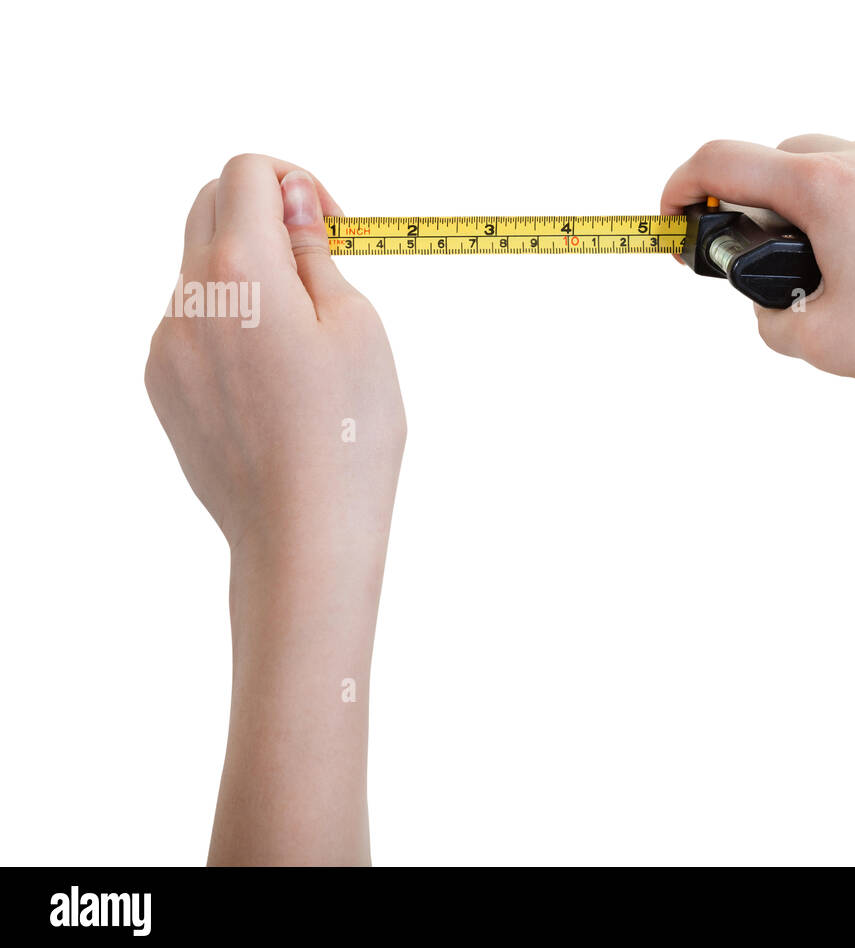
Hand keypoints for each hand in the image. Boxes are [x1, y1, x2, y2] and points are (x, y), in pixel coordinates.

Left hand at [146, 154, 404, 555]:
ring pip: (201, 270)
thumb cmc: (348, 434)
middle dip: (267, 213)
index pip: (247, 172)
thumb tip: (291, 199)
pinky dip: (230, 322)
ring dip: (250, 272)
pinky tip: (276, 378)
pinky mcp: (163, 386)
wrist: (302, 535)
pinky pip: (192, 326)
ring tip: (306, 340)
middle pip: (210, 207)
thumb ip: (314, 250)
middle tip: (323, 264)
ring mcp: (166, 346)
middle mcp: (187, 299)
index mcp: (240, 270)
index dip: (298, 182)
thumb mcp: (357, 326)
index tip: (334, 227)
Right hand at [661, 135, 854, 398]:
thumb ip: (768, 317)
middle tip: (763, 253)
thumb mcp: (817, 343)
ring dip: (826, 203)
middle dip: (760, 200)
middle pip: (787, 157)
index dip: (681, 186)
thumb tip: (768, 303)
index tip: (674, 213)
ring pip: (852, 164)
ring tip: (842, 266)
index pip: (723, 161)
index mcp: (825, 188)